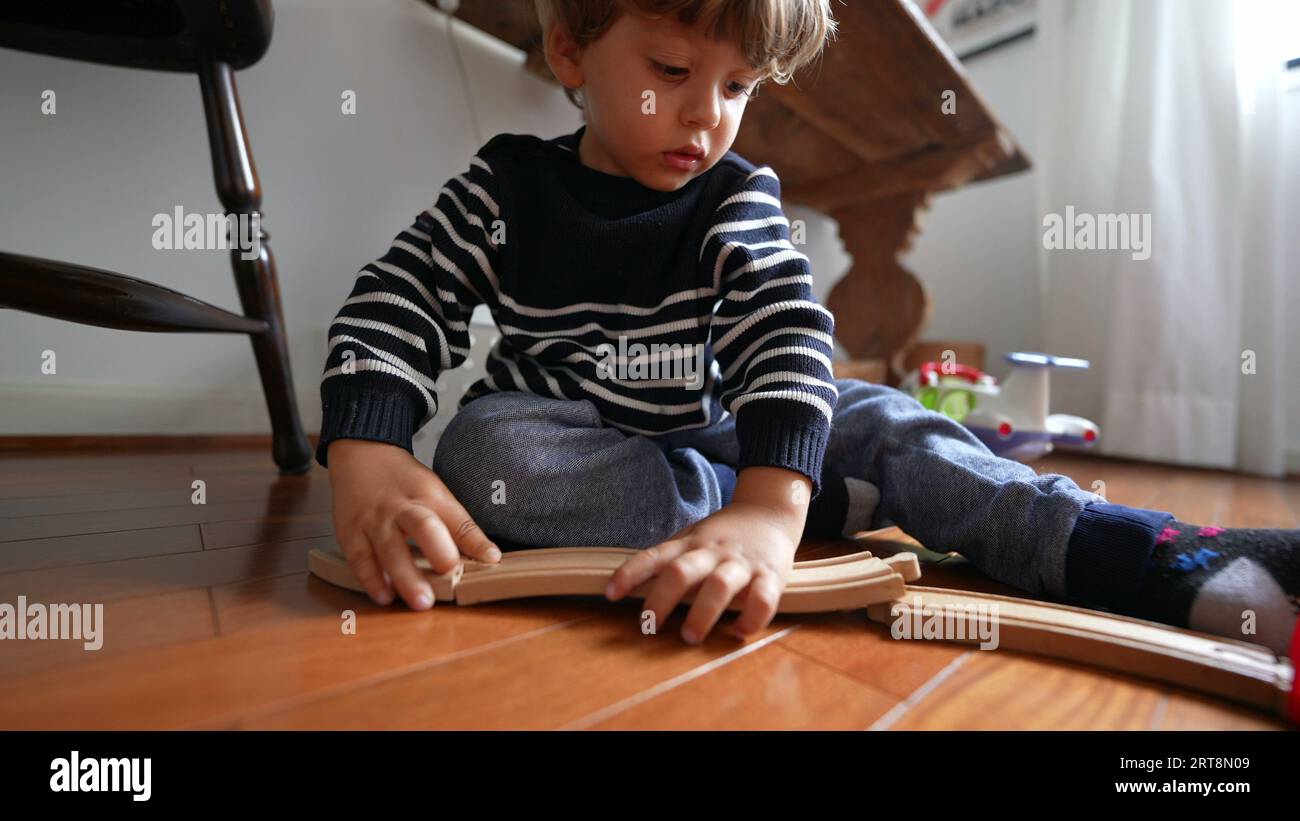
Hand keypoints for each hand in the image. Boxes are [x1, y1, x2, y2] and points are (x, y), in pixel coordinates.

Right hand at [326, 438, 500, 609]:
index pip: (457, 519)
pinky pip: (360, 559)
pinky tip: (384, 597)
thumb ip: (455, 525)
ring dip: (406, 577)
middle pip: (423, 526)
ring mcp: (374, 520)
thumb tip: (486, 558)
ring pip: (390, 549)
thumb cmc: (403, 481)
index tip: (491, 559)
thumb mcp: (434, 492)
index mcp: (430, 495)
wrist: (360, 454)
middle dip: (438, 552)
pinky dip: (372, 580)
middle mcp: (402, 506)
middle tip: (450, 574)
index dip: (475, 539)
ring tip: (421, 602)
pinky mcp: (350, 533)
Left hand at [604, 501, 800, 643]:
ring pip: (720, 585)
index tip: (610, 593)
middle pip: (682, 572)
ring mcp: (742, 563)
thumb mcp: (694, 537)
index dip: (630, 573)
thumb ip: (671, 559)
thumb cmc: (726, 534)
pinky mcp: (771, 575)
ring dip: (702, 614)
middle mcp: (713, 552)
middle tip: (649, 626)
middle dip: (662, 600)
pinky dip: (750, 619)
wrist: (771, 512)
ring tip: (689, 636)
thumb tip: (634, 587)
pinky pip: (762, 600)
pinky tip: (737, 632)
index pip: (654, 556)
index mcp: (691, 543)